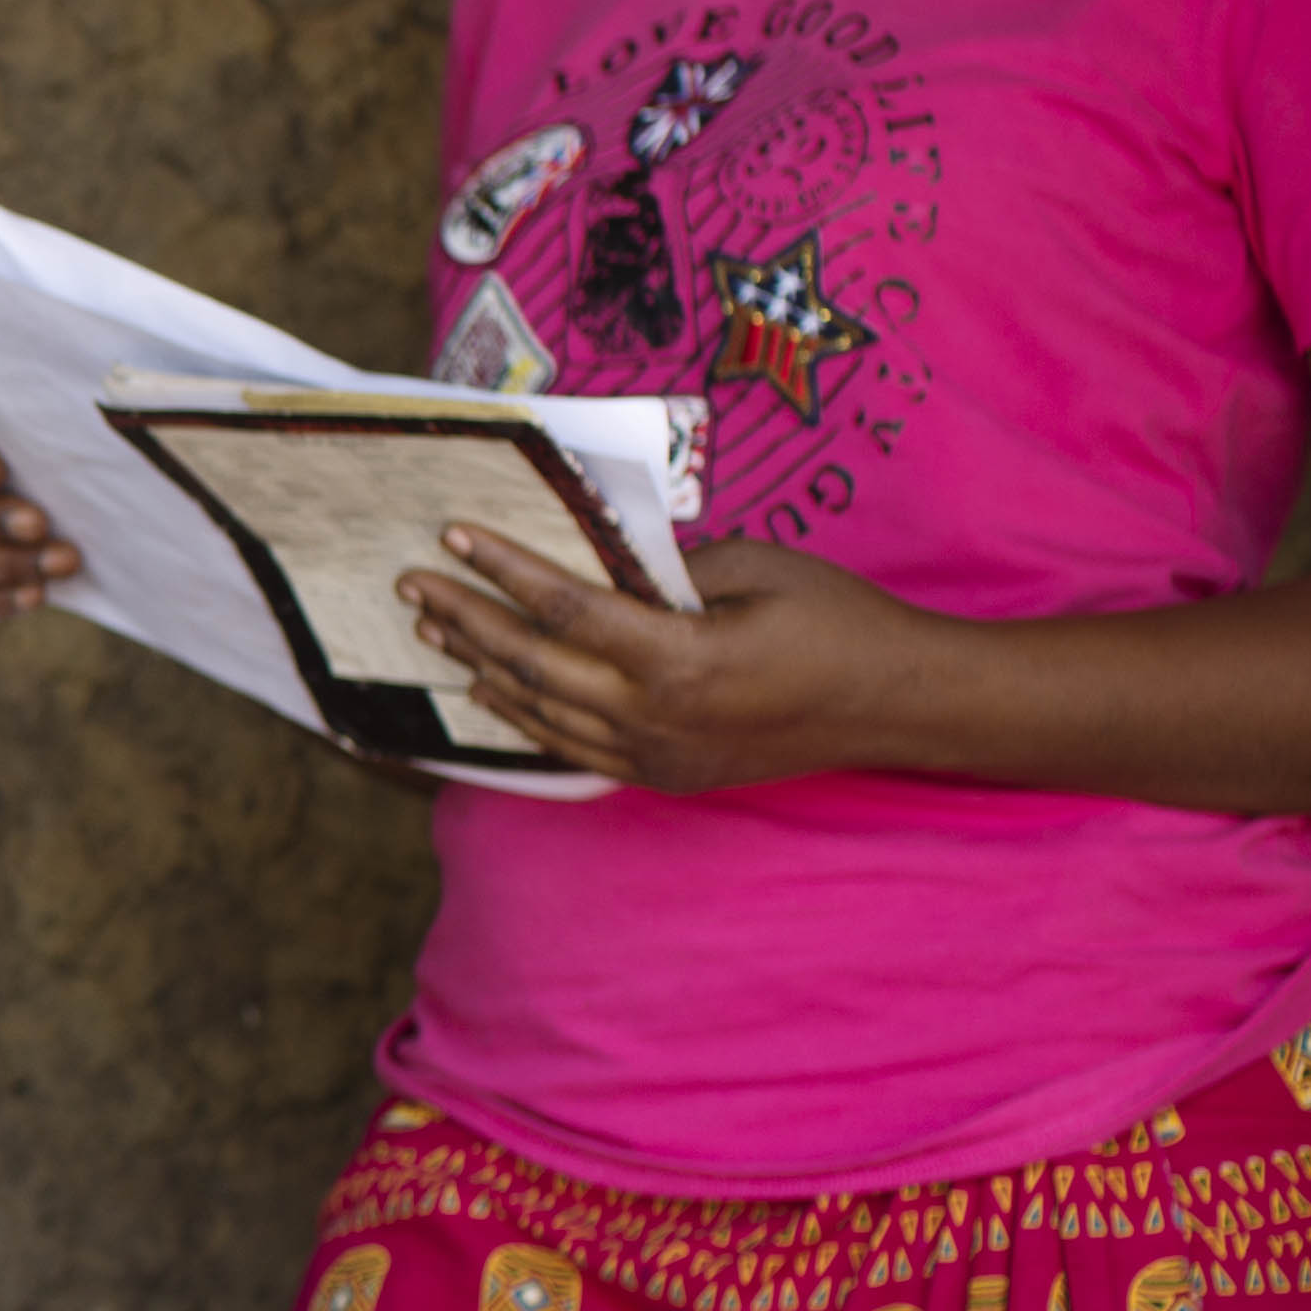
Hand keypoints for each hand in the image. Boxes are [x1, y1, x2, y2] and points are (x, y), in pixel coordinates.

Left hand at [400, 527, 926, 791]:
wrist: (898, 705)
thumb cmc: (837, 620)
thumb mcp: (756, 566)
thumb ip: (667, 568)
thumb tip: (598, 560)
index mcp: (682, 661)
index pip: (565, 609)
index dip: (503, 570)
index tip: (453, 535)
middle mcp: (657, 719)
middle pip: (534, 666)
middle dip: (466, 620)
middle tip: (412, 584)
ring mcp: (658, 756)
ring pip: (542, 714)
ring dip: (481, 668)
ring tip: (433, 628)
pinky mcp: (666, 775)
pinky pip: (573, 748)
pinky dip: (523, 715)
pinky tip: (489, 688)